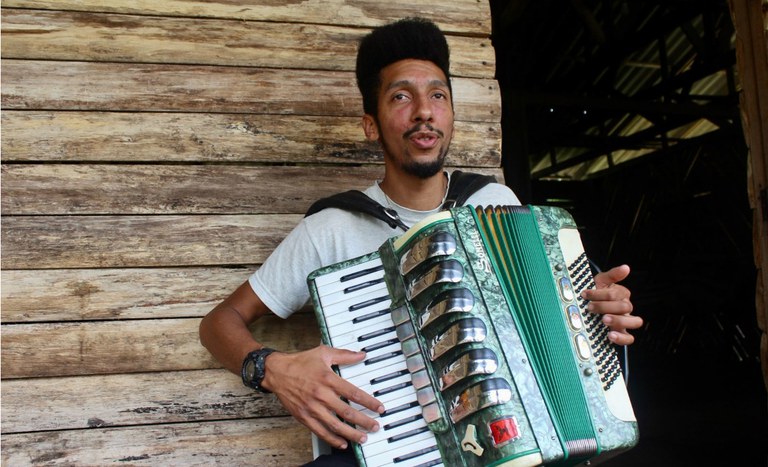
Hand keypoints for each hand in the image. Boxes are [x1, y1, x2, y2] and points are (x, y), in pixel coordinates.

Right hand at [261, 345, 384, 448]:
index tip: (379, 408)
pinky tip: (342, 443)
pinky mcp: (303, 416)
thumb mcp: (323, 353)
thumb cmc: (300, 362)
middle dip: (364, 421)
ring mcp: (312, 407)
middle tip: (375, 426)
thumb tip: (361, 355)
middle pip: (347, 412)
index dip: (369, 402)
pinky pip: (320, 431)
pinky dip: (332, 439)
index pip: (353, 393)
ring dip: (351, 434)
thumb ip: (344, 355)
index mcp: (328, 379)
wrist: (276, 371)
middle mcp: (321, 394)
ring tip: (363, 438)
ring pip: (335, 425)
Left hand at [582, 264, 642, 345]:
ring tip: (604, 320)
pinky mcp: (621, 333)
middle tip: (590, 307)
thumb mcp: (601, 281)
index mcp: (622, 295)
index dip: (599, 294)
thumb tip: (626, 267)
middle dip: (605, 307)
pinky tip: (610, 335)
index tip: (585, 294)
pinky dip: (622, 338)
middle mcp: (626, 308)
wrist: (588, 303)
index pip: (615, 294)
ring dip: (619, 320)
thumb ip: (612, 275)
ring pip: (634, 322)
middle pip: (624, 307)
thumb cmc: (595, 292)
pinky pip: (629, 339)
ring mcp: (625, 321)